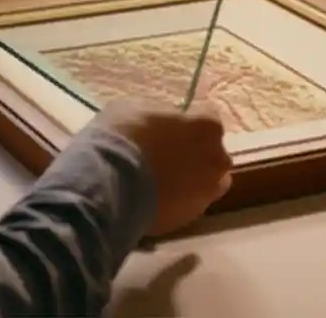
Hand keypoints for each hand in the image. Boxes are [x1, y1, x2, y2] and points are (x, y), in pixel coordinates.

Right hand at [94, 98, 231, 236]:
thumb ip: (163, 114)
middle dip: (195, 153)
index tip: (170, 126)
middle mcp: (217, 160)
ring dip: (190, 181)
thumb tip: (165, 122)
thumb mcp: (138, 107)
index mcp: (208, 126)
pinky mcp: (190, 219)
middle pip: (212, 153)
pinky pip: (187, 206)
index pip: (207, 117)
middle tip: (166, 154)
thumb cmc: (123, 136)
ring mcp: (207, 193)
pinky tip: (153, 199)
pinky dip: (176, 202)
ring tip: (161, 181)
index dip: (187, 121)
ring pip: (205, 184)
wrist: (108, 185)